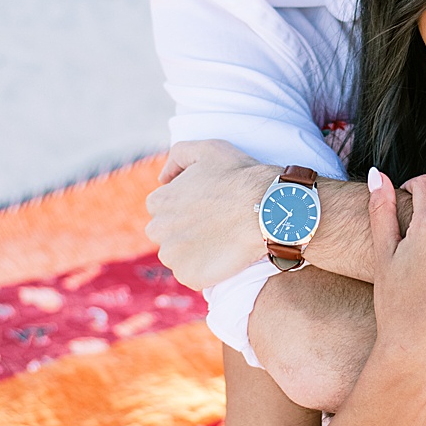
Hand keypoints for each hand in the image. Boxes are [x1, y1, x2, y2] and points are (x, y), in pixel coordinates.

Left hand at [146, 141, 276, 290]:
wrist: (267, 210)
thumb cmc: (240, 177)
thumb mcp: (208, 150)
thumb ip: (178, 156)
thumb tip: (163, 178)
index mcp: (159, 201)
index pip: (162, 208)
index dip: (185, 207)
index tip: (206, 208)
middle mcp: (159, 229)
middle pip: (166, 233)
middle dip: (183, 230)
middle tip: (213, 226)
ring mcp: (173, 256)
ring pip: (177, 256)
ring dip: (193, 251)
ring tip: (220, 241)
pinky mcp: (189, 276)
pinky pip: (192, 275)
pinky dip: (205, 270)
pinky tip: (224, 257)